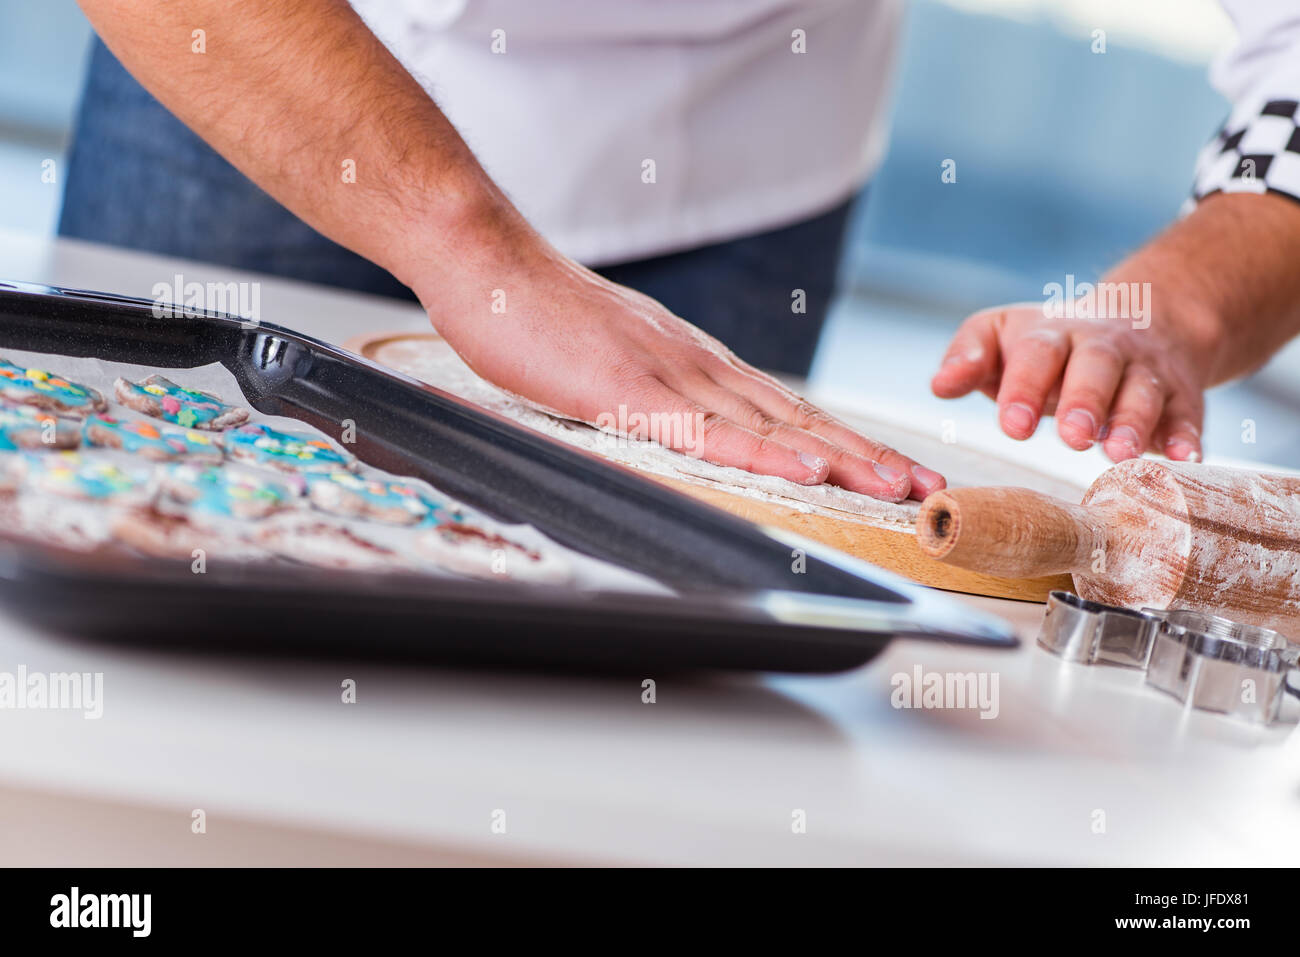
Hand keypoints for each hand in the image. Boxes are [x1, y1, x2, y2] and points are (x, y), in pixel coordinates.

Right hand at [415, 241, 945, 501]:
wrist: (488, 263)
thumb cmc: (538, 315)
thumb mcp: (611, 358)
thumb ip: (652, 392)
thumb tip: (680, 428)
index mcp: (694, 363)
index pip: (782, 410)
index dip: (841, 441)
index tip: (889, 466)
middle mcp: (698, 366)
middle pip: (796, 418)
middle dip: (866, 453)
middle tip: (927, 483)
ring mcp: (670, 375)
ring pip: (771, 425)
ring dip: (840, 456)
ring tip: (896, 484)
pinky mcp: (631, 390)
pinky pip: (708, 429)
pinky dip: (764, 453)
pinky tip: (808, 470)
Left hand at [930, 302, 1211, 462]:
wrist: (1141, 318)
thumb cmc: (1050, 345)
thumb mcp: (1004, 336)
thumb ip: (970, 357)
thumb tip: (939, 384)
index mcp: (1052, 334)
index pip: (1037, 353)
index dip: (1025, 387)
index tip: (1012, 426)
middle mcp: (1102, 347)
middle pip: (1096, 366)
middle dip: (1085, 401)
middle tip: (1071, 438)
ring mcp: (1146, 369)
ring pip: (1144, 390)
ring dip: (1134, 422)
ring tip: (1119, 455)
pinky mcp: (1181, 395)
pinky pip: (1188, 414)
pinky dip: (1187, 437)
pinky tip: (1185, 461)